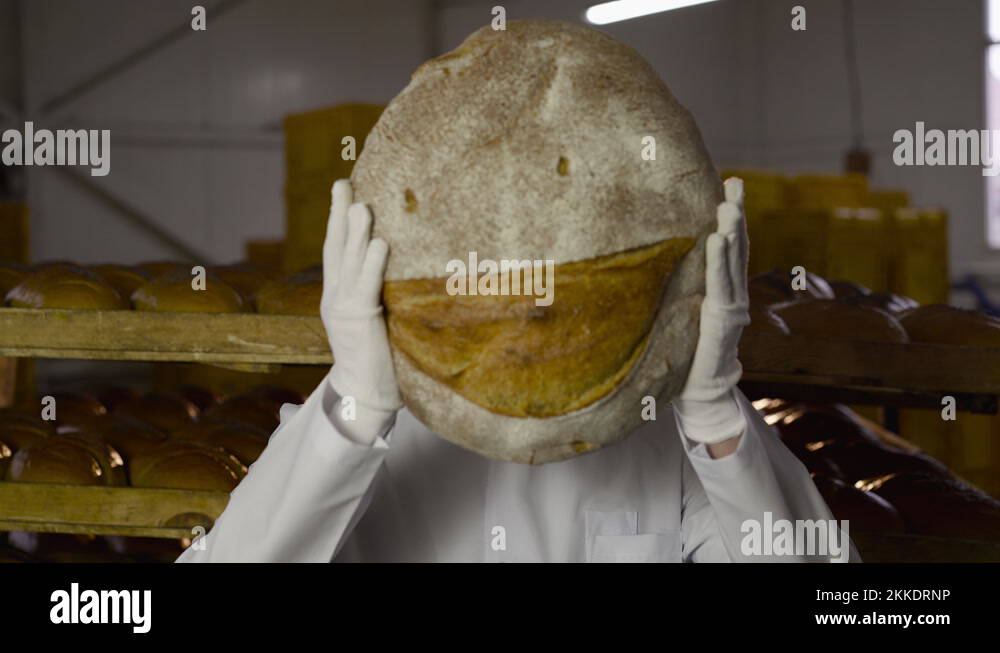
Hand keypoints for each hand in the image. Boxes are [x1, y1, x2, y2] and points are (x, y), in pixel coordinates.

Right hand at [322, 179, 402, 444]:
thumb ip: (379, 297)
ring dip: (356, 231)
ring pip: (349, 262)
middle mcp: (335, 298)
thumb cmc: (379, 362)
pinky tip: (381, 242)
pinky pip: (366, 286)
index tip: (344, 192)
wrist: (365, 398)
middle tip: (343, 183)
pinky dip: (373, 263)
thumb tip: (400, 272)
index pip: (337, 252)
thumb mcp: (376, 322)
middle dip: (338, 214)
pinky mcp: (359, 321)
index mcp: (338, 297)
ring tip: (363, 204)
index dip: (338, 222)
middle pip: (336, 248)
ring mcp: (343, 309)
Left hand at [672, 177, 749, 445]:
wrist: (701, 392)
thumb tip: (660, 260)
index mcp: (725, 290)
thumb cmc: (688, 353)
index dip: (732, 215)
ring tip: (729, 203)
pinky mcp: (722, 321)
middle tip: (736, 181)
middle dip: (736, 212)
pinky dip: (719, 261)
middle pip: (737, 246)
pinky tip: (717, 238)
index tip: (730, 182)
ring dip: (732, 230)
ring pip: (733, 262)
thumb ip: (686, 288)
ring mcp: (732, 307)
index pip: (730, 246)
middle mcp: (734, 294)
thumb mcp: (686, 312)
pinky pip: (720, 285)